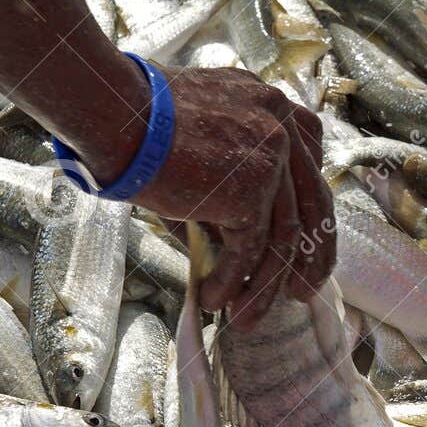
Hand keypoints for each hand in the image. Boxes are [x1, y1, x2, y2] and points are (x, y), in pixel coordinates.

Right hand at [129, 66, 331, 320]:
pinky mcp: (250, 189)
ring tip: (247, 318)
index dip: (311, 212)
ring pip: (281, 236)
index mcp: (273, 107)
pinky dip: (232, 280)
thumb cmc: (138, 126)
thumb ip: (226, 187)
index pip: (309, 167)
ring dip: (264, 285)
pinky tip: (216, 301)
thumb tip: (234, 248)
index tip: (308, 245)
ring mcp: (271, 157)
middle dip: (309, 256)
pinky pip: (249, 248)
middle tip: (301, 293)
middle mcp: (281, 126)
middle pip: (311, 203)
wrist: (115, 114)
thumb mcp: (197, 147)